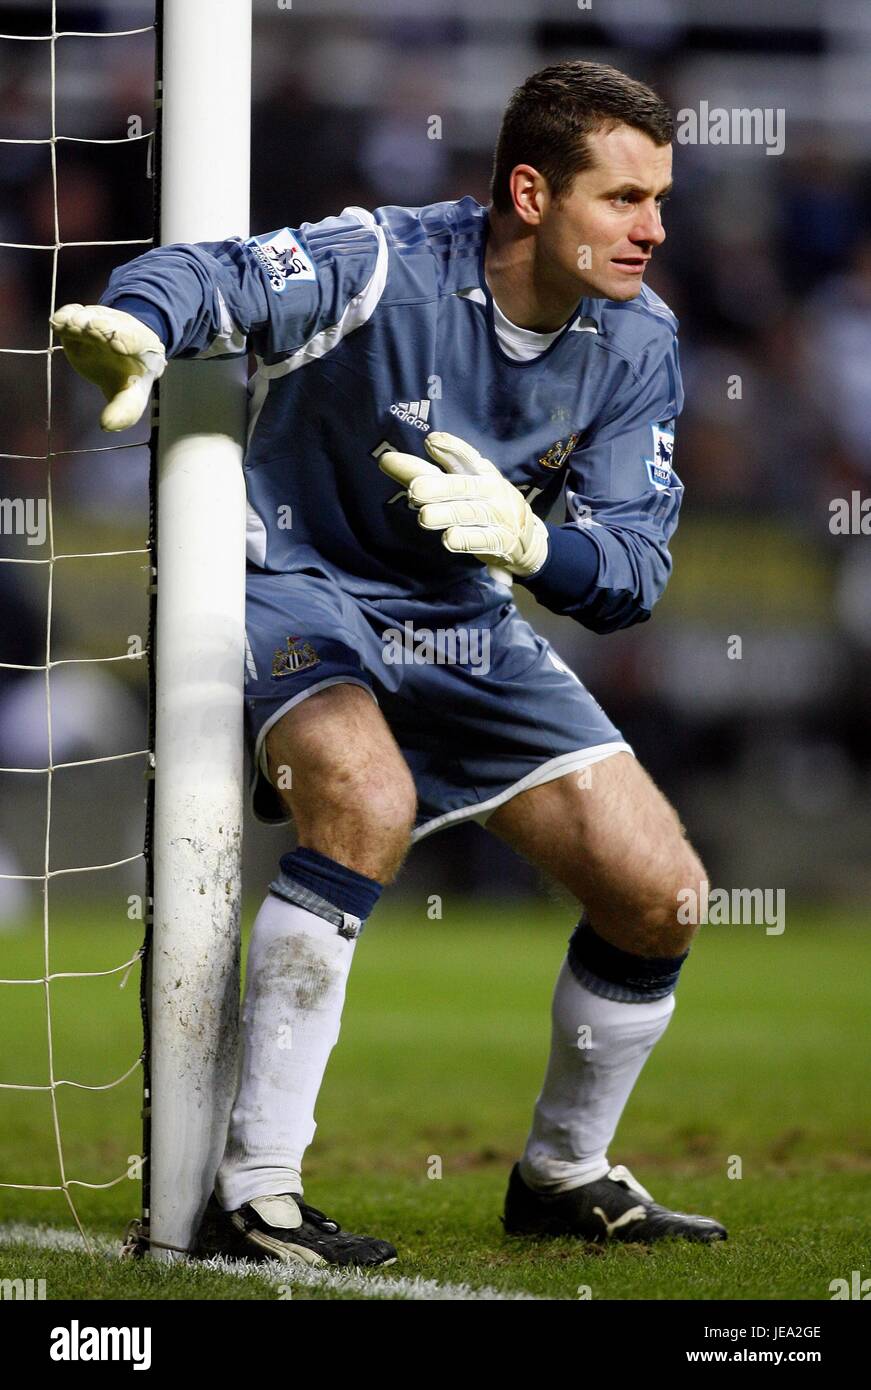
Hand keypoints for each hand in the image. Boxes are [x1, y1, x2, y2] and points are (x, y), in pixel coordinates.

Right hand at [50, 303, 165, 431]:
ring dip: (80, 321)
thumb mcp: (131, 396)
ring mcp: (101, 321)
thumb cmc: (131, 378)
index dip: (125, 340)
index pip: (135, 340)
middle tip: (87, 329)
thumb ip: (123, 411)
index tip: (116, 345)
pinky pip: (73, 311)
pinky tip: (59, 325)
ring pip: (90, 315)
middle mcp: (122, 329)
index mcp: (144, 347)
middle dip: (99, 327)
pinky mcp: (81, 319)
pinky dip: (65, 316)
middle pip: (110, 324)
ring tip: (70, 328)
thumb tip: (106, 426)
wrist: (123, 355)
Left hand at [379, 431, 548, 582]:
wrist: (523, 539)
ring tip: (424, 517)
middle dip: (440, 487)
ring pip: (469, 513)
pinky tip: (449, 538)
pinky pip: (482, 539)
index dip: (452, 449)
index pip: (467, 457)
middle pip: (464, 486)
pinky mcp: (499, 541)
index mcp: (481, 472)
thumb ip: (424, 473)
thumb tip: (385, 459)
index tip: (431, 441)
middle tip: (414, 489)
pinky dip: (466, 539)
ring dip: (447, 514)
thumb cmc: (483, 504)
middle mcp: (491, 490)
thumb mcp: (460, 484)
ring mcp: (497, 516)